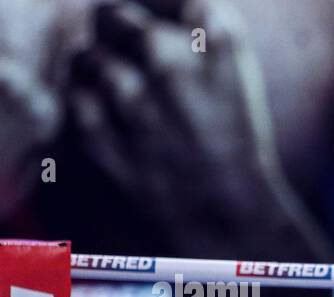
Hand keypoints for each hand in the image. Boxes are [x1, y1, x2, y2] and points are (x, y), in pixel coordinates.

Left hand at [66, 0, 330, 257]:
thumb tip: (141, 6)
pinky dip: (90, 108)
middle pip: (111, 15)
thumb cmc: (232, 136)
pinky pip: (75, 96)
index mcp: (215, 36)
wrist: (228, 214)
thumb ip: (192, 20)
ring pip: (88, 57)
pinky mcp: (99, 131)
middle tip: (141, 72)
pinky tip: (122, 128)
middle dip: (118, 40)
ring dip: (102, 76)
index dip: (154, 11)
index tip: (161, 34)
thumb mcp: (233, 65)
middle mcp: (169, 57)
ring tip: (133, 106)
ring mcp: (132, 95)